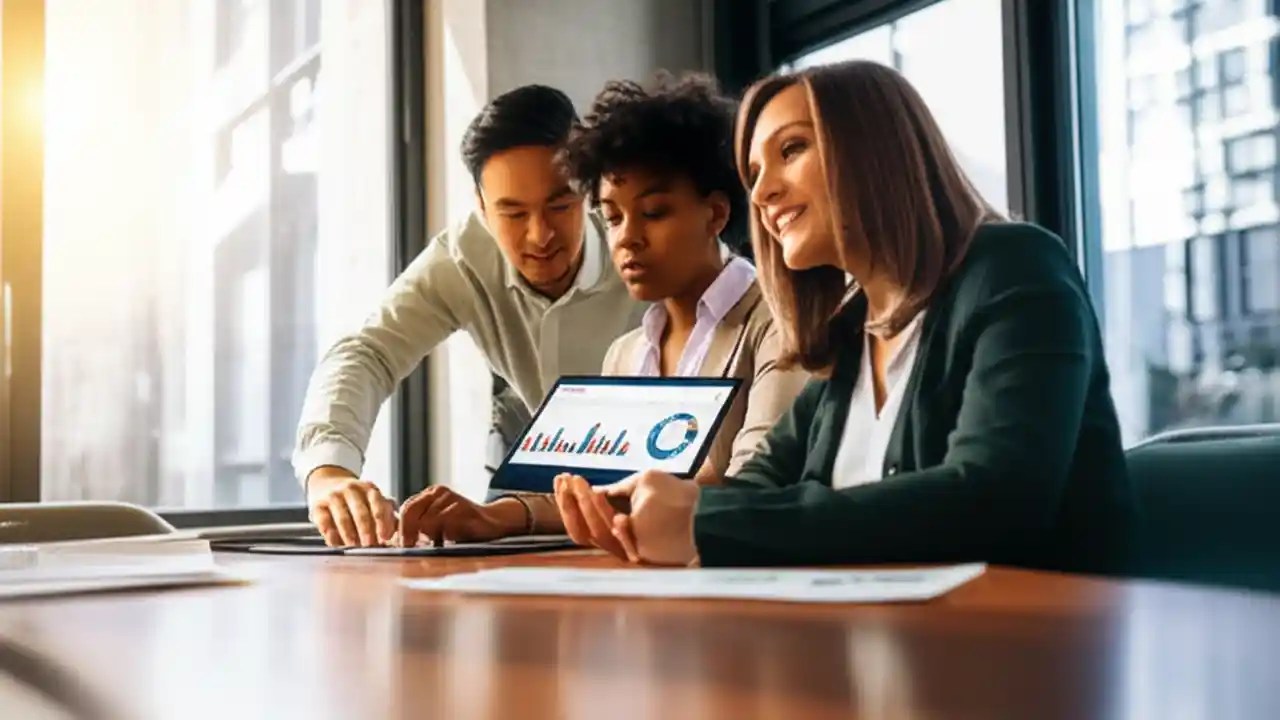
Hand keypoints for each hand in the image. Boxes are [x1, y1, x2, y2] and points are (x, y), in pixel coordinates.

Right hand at [306, 467, 396, 546]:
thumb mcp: (373, 500)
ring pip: (343, 519)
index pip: (379, 505)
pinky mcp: (318, 506)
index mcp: (369, 488)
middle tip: (370, 546)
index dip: (383, 522)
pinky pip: (325, 523)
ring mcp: (333, 496)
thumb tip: (398, 533)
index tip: (385, 537)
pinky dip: (332, 536)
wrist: (327, 484)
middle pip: (361, 513)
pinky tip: (337, 545)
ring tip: (355, 548)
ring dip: (350, 536)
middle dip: (367, 532)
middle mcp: (351, 489)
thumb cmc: (356, 499)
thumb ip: (387, 515)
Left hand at [398, 486, 527, 547]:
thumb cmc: (464, 528)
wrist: (494, 522)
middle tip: (410, 549)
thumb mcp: (438, 525)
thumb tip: (396, 543)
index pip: (406, 509)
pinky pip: (445, 523)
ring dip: (428, 538)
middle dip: (408, 533)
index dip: (401, 529)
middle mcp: (439, 492)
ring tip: (435, 546)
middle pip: (411, 512)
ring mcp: (452, 498)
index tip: (400, 546)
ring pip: (427, 521)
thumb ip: (420, 528)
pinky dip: (443, 537)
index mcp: (430, 495)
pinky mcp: (464, 508)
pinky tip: (448, 542)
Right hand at [555, 470, 698, 565]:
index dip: (569, 501)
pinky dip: (611, 523)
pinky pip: (617, 540)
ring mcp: (630, 550)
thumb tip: (596, 491)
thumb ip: (619, 491)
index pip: (584, 520)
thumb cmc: (679, 498)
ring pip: (597, 533)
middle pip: (582, 530)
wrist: (707, 516)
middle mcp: (620, 542)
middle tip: (563, 481)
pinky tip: (604, 503)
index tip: (562, 479)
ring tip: (582, 485)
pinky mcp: (641, 556)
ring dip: (586, 507)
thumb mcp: (644, 483)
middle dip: (569, 504)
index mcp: (619, 526)